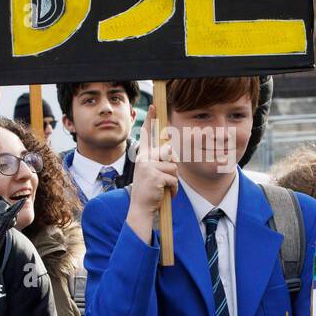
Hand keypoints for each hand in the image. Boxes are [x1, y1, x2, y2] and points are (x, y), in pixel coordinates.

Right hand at [126, 105, 178, 244]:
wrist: (141, 208)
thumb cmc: (150, 191)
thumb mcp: (153, 172)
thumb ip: (160, 161)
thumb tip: (172, 147)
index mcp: (143, 156)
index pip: (147, 135)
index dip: (151, 120)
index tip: (154, 106)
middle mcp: (143, 158)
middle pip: (169, 152)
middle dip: (172, 167)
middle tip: (165, 180)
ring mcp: (148, 167)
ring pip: (174, 167)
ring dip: (174, 181)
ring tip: (164, 188)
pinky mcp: (154, 176)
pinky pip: (174, 179)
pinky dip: (173, 189)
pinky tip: (165, 194)